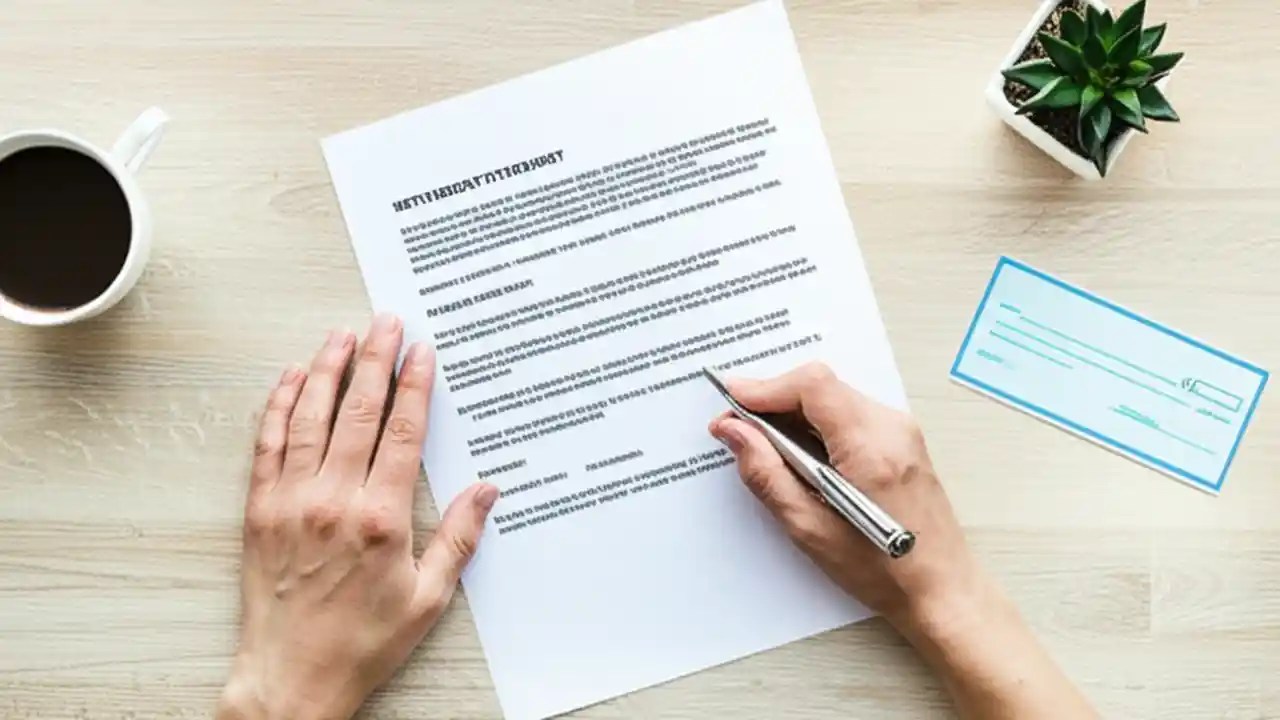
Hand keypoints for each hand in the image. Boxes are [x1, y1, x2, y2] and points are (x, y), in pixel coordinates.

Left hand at [218, 315, 497, 719]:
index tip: (421, 353)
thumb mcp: (428, 598)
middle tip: (386, 323)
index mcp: (381, 519)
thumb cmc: (361, 644)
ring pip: (310, 418)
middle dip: (374, 360)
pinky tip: (292, 379)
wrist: (291, 679)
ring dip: (328, 370)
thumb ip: (459, 538)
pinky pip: (268, 445)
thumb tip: (487, 490)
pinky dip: (280, 406)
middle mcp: (333, 501)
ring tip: (342, 335)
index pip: (401, 432)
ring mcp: (291, 502)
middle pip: (357, 411)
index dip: (413, 386)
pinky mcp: (260, 511)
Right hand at [707, 363, 981, 636]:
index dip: (765, 387)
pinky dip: (816, 424)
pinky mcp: (900, 440)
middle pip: (820, 386)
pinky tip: (800, 456)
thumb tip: (735, 433)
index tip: (732, 401)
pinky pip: (848, 414)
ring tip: (767, 449)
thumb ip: (767, 474)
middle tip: (738, 429)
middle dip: (773, 401)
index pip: (812, 386)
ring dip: (794, 414)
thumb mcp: (809, 528)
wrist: (941, 589)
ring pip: (833, 397)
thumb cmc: (885, 571)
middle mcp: (891, 429)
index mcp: (870, 448)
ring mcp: (900, 431)